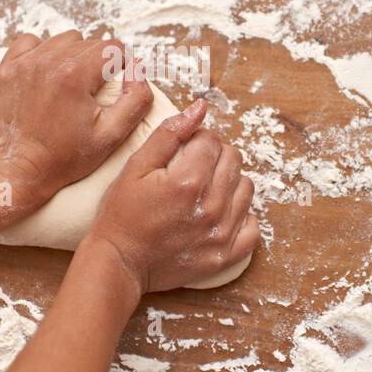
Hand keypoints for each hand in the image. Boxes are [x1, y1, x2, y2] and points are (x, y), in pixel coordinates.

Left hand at [0, 31, 152, 205]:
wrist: (19, 171)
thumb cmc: (65, 158)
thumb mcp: (111, 135)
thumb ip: (135, 99)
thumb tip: (138, 68)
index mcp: (75, 76)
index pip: (112, 48)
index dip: (121, 64)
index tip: (115, 82)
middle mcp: (48, 62)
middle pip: (89, 42)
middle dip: (98, 61)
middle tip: (93, 90)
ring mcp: (24, 64)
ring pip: (62, 39)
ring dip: (72, 54)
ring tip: (71, 81)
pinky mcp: (7, 69)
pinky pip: (30, 42)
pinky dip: (42, 51)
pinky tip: (47, 73)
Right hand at [81, 99, 258, 295]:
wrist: (119, 262)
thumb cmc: (122, 214)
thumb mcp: (135, 167)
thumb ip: (169, 134)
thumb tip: (200, 108)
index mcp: (188, 180)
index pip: (211, 140)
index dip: (196, 140)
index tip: (183, 151)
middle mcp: (211, 206)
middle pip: (233, 160)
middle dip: (215, 157)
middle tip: (193, 169)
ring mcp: (221, 233)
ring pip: (247, 188)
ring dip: (229, 183)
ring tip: (205, 191)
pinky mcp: (225, 256)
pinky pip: (253, 227)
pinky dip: (241, 217)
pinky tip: (221, 214)